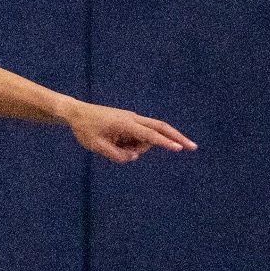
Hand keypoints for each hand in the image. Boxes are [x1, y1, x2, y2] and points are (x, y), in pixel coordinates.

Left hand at [63, 102, 195, 162]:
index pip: (149, 134)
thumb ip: (117, 156)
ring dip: (137, 147)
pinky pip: (138, 136)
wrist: (76, 113)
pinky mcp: (130, 122)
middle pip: (161, 127)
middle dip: (177, 137)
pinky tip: (114, 142)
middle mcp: (132, 118)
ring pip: (146, 137)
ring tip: (112, 144)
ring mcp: (132, 119)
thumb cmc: (85, 129)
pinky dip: (133, 144)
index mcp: (125, 123)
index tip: (178, 148)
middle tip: (193, 147)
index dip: (164, 143)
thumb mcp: (97, 147)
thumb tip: (134, 157)